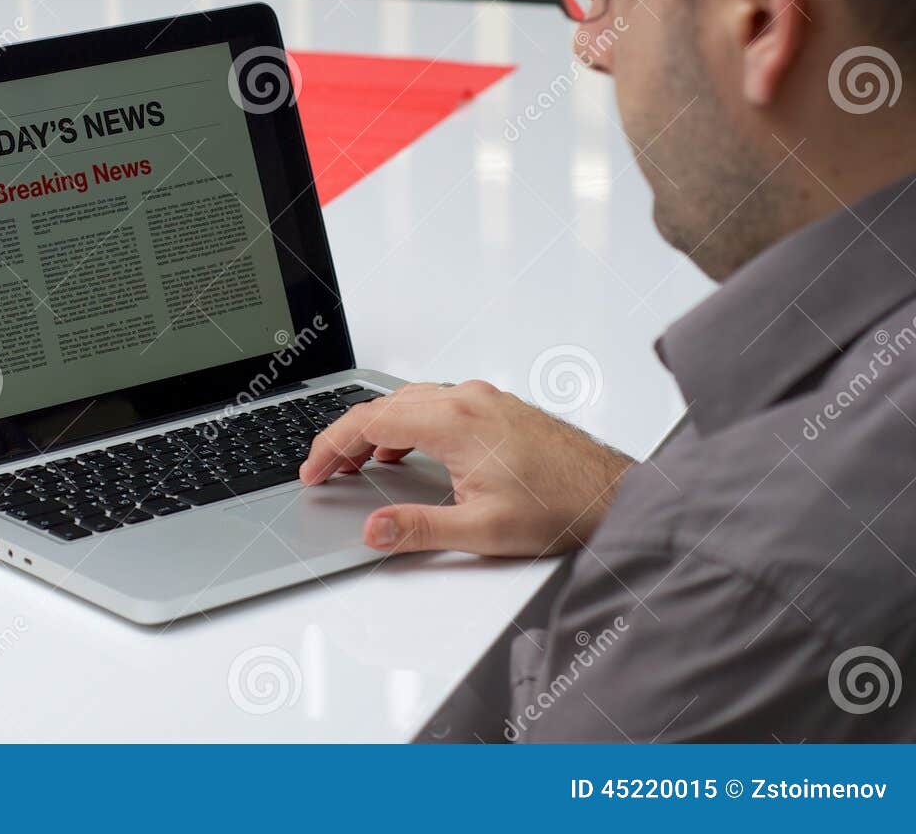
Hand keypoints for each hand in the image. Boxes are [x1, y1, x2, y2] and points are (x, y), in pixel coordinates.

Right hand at [299, 380, 631, 556]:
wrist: (615, 493)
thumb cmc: (562, 506)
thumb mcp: (483, 530)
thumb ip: (419, 529)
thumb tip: (373, 530)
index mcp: (454, 421)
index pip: (369, 422)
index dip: (330, 446)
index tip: (313, 470)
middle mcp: (467, 398)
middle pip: (384, 406)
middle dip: (346, 437)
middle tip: (326, 470)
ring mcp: (484, 398)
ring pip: (409, 400)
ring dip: (377, 429)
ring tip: (359, 462)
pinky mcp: (497, 406)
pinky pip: (436, 402)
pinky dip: (408, 423)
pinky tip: (409, 451)